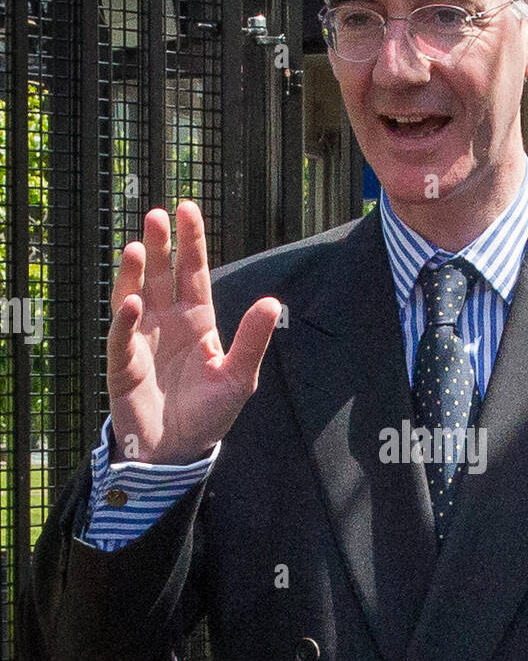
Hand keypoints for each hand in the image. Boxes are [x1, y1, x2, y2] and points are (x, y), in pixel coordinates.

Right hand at [107, 201, 281, 463]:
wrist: (177, 452)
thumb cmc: (207, 415)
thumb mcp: (238, 378)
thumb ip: (252, 341)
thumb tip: (272, 302)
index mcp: (197, 321)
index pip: (194, 273)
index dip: (191, 242)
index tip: (187, 208)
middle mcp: (167, 322)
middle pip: (162, 276)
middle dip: (160, 245)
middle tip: (157, 214)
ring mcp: (143, 340)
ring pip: (136, 296)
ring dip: (136, 273)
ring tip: (138, 247)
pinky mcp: (124, 364)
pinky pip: (122, 336)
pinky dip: (125, 320)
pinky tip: (132, 303)